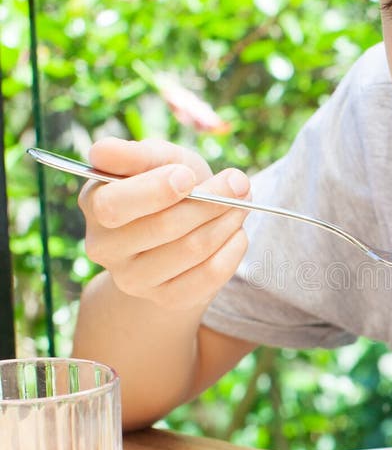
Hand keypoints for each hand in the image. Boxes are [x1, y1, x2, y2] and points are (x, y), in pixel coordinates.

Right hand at [79, 136, 250, 310]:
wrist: (181, 232)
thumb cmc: (168, 183)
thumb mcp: (157, 159)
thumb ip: (137, 154)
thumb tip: (102, 151)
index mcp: (94, 203)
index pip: (114, 205)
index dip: (155, 190)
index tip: (188, 176)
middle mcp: (104, 246)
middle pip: (163, 226)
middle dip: (209, 201)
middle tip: (238, 184)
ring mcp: (132, 279)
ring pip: (191, 249)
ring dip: (226, 221)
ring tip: (241, 204)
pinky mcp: (165, 298)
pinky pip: (209, 275)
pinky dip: (232, 248)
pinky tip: (236, 233)